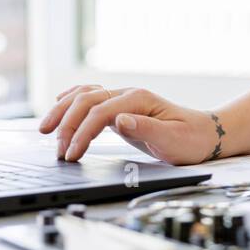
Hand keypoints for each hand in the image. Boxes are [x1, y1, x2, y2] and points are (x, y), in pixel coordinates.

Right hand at [38, 85, 225, 164]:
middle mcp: (128, 95)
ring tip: (45, 131)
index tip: (72, 155)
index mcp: (139, 100)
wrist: (205, 134)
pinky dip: (70, 101)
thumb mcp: (173, 140)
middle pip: (85, 100)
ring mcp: (122, 99)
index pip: (99, 112)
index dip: (82, 133)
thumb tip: (119, 120)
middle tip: (58, 151)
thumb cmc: (191, 139)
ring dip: (62, 112)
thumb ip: (146, 129)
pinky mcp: (119, 108)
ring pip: (83, 96)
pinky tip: (58, 106)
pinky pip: (89, 98)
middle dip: (66, 124)